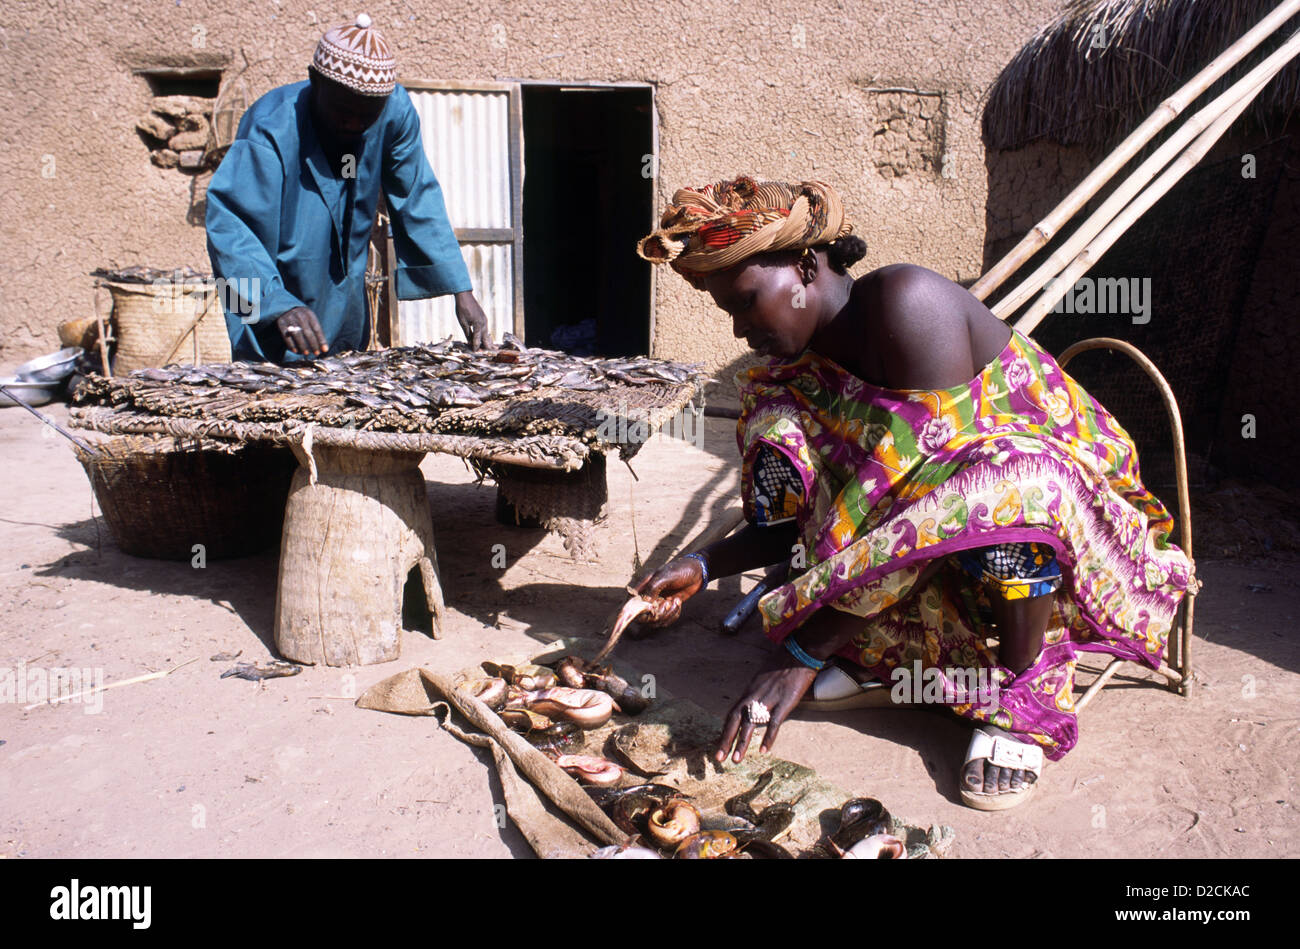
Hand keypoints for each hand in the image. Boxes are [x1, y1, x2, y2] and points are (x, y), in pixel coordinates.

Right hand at [277, 306, 326, 355]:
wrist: (285, 307)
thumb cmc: (301, 317)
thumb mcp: (309, 318)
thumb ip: (315, 329)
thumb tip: (323, 346)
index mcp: (309, 314)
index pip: (317, 328)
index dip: (321, 340)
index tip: (325, 350)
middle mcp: (299, 315)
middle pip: (308, 332)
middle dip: (313, 344)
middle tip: (316, 353)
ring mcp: (289, 319)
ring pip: (297, 334)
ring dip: (302, 345)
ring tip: (306, 353)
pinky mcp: (281, 323)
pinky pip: (286, 336)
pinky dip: (290, 344)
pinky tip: (295, 351)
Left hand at [454, 291, 488, 349]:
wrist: (465, 296)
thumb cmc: (462, 308)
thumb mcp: (463, 322)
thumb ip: (467, 333)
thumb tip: (469, 342)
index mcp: (478, 324)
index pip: (477, 339)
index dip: (476, 347)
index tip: (475, 353)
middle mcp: (484, 323)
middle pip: (486, 338)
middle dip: (487, 346)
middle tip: (489, 354)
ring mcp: (485, 320)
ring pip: (487, 334)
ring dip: (488, 341)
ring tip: (491, 349)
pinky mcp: (484, 318)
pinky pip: (486, 329)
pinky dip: (486, 335)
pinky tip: (486, 339)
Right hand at [630, 556, 704, 627]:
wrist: (697, 573)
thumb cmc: (680, 570)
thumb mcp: (666, 576)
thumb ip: (653, 587)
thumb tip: (645, 602)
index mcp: (644, 586)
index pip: (632, 603)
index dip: (637, 610)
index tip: (651, 608)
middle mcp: (648, 596)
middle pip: (642, 617)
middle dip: (656, 615)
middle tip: (666, 604)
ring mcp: (657, 603)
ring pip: (655, 621)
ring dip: (666, 615)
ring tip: (675, 602)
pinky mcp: (667, 608)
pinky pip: (665, 620)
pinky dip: (672, 616)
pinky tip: (678, 604)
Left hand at [715, 646, 817, 763]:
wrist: (799, 653)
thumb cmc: (783, 665)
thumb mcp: (764, 679)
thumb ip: (758, 694)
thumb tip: (754, 708)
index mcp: (750, 690)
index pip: (732, 713)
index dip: (725, 730)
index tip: (720, 746)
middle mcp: (755, 695)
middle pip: (735, 719)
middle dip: (726, 739)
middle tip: (719, 758)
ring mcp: (769, 698)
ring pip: (751, 723)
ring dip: (742, 742)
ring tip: (736, 759)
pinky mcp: (785, 701)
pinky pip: (774, 722)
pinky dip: (768, 737)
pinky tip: (763, 750)